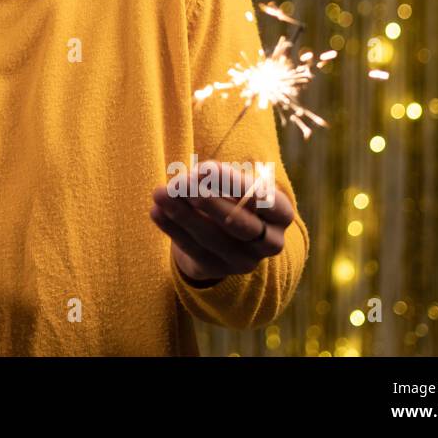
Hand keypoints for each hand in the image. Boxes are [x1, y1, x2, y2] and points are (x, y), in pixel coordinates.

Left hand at [148, 160, 292, 285]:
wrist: (224, 232)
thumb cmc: (232, 195)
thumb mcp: (233, 183)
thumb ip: (219, 177)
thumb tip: (199, 174)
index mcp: (280, 214)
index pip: (266, 200)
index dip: (234, 184)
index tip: (205, 167)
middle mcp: (269, 242)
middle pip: (239, 224)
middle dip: (208, 201)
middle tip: (181, 183)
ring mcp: (244, 261)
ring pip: (211, 238)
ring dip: (182, 214)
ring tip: (160, 193)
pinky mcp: (217, 269)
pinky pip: (192, 249)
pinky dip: (172, 229)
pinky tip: (156, 211)